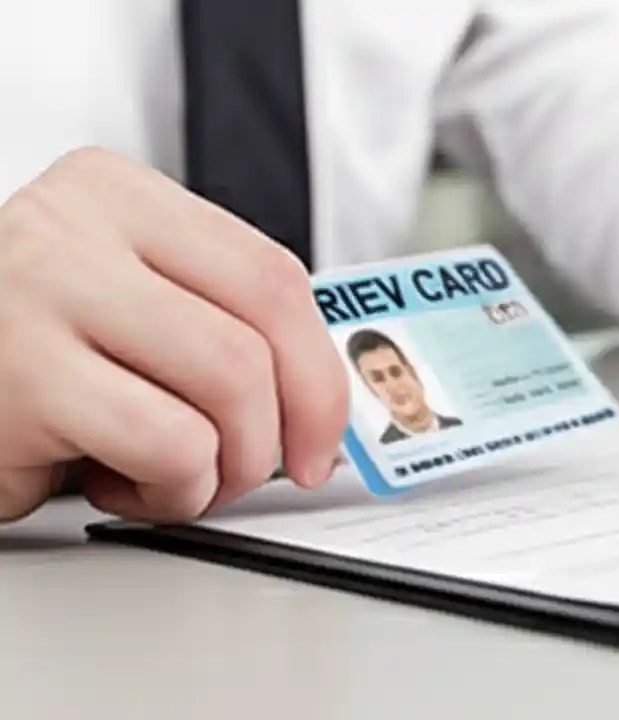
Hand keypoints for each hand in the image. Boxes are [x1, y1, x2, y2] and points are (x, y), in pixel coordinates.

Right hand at [0, 148, 348, 522]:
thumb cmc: (32, 361)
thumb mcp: (128, 306)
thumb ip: (217, 321)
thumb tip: (326, 401)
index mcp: (117, 194)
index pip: (272, 275)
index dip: (320, 373)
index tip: (324, 436)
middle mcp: (73, 228)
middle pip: (256, 337)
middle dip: (278, 433)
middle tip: (252, 470)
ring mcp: (38, 296)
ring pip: (228, 387)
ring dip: (220, 467)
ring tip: (166, 471)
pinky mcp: (18, 379)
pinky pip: (168, 446)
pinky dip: (167, 490)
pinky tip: (111, 478)